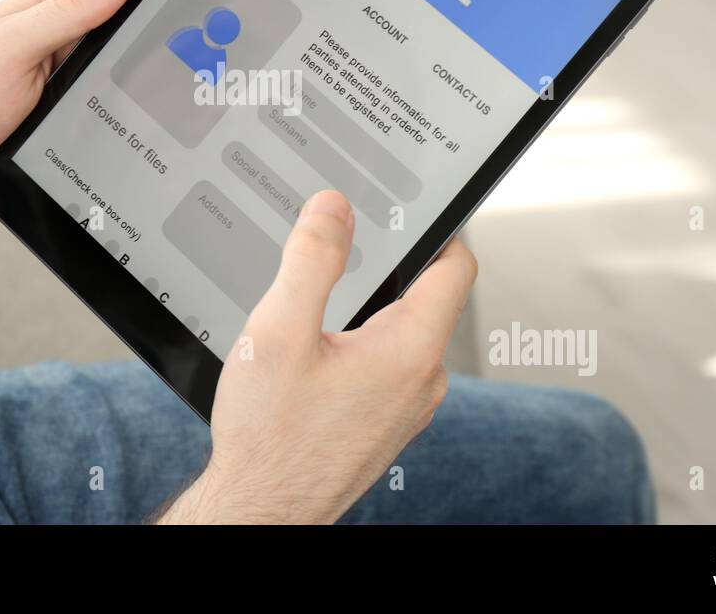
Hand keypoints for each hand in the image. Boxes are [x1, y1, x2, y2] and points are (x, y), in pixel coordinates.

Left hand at [0, 0, 139, 222]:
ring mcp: (55, 84)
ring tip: (135, 105)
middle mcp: (51, 43)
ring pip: (113, 83)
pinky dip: (110, 126)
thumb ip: (69, 10)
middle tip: (161, 70)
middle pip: (118, 39)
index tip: (179, 10)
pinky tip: (117, 134)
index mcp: (41, 10)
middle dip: (137, 55)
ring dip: (123, 95)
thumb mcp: (13, 47)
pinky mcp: (57, 122)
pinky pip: (100, 118)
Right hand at [158, 190, 475, 523]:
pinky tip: (314, 352)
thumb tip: (334, 207)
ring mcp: (407, 406)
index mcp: (410, 350)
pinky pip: (388, 364)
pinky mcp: (386, 422)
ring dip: (369, 308)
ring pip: (403, 332)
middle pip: (427, 295)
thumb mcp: (278, 330)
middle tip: (342, 246)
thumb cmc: (269, 437)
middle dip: (388, 264)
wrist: (259, 509)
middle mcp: (421, 381)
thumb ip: (310, 260)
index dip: (435, 226)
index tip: (404, 208)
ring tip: (318, 303)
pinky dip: (360, 344)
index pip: (456, 265)